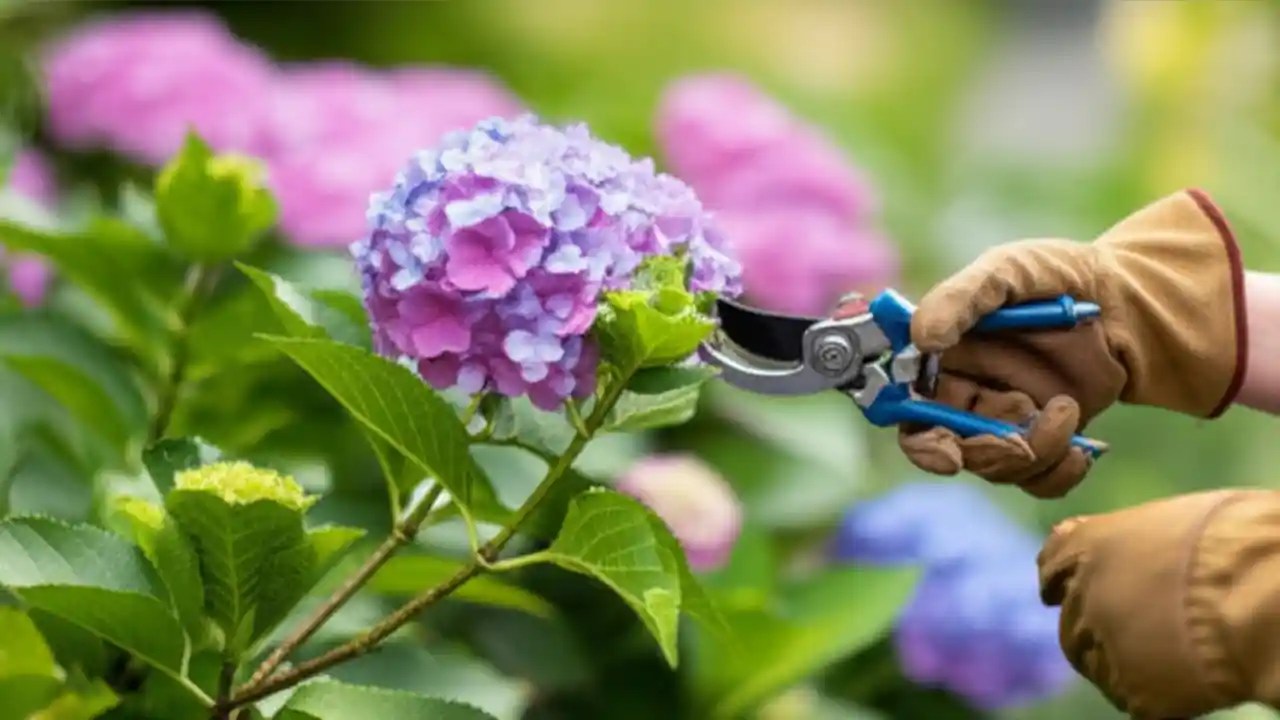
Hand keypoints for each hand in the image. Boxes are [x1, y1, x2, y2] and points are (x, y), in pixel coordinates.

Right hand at [899, 282, 1124, 496]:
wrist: (1121, 298)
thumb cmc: (1053, 276)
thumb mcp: (1007, 269)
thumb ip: (961, 298)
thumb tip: (922, 338)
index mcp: (941, 360)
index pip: (910, 412)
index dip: (921, 442)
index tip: (946, 454)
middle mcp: (964, 395)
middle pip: (952, 450)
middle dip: (984, 454)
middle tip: (1019, 444)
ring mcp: (1005, 421)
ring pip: (998, 467)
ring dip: (1034, 451)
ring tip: (1067, 409)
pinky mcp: (1046, 439)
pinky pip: (1040, 481)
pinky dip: (1061, 473)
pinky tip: (1082, 450)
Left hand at [1037, 490, 1268, 718]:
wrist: (1264, 594)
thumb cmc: (1236, 544)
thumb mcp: (1179, 518)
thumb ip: (1142, 542)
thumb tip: (1147, 554)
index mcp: (1090, 543)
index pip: (1053, 561)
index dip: (1059, 579)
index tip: (1057, 591)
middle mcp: (1083, 594)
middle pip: (1072, 622)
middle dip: (1094, 628)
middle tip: (1133, 633)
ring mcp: (1104, 645)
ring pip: (1095, 663)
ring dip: (1118, 661)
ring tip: (1165, 657)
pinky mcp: (1133, 692)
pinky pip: (1133, 697)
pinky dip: (1153, 693)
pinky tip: (1184, 680)